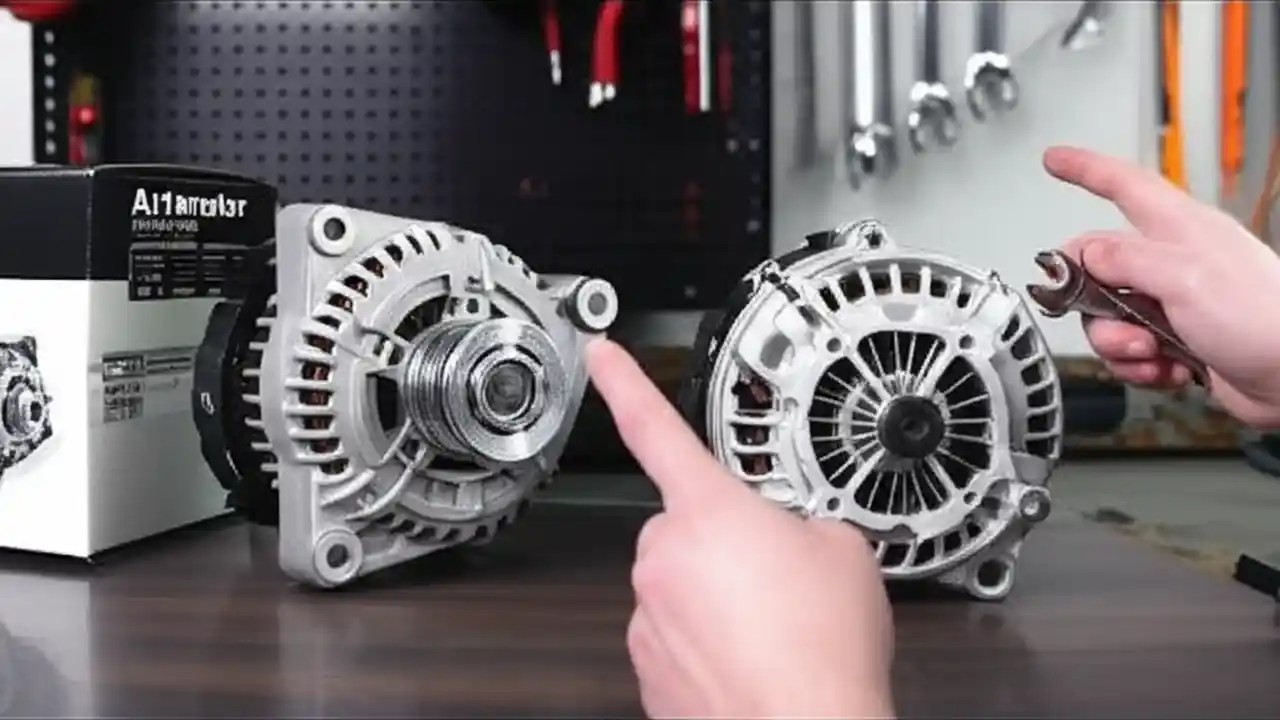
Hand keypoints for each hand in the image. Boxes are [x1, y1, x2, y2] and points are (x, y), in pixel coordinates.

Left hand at [586, 339, 894, 718]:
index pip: (652, 426)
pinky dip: (710, 643)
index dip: (623, 381)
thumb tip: (800, 534)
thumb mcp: (843, 551)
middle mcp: (665, 558)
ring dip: (719, 597)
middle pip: (684, 526)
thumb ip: (807, 521)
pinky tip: (756, 657)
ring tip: (774, 626)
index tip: (600, 353)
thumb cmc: (821, 651)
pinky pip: (678, 637)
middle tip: (775, 574)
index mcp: (707, 510)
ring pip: (682, 586)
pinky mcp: (649, 668)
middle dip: (723, 540)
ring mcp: (650, 618)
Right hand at [1044, 146, 1279, 428]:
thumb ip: (1124, 258)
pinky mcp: (1177, 341)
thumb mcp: (1183, 276)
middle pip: (1098, 267)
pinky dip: (1138, 366)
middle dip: (1091, 301)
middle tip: (1107, 319)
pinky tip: (1165, 368)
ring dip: (1118, 343)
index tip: (1054, 159)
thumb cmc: (1265, 319)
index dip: (1084, 169)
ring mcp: (1174, 303)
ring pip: (1108, 317)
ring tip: (1149, 351)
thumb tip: (1082, 254)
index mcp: (1178, 230)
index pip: (1123, 184)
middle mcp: (1173, 262)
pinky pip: (1129, 351)